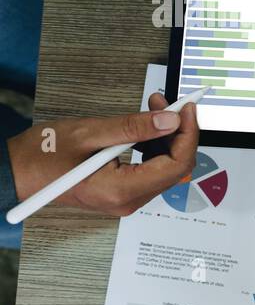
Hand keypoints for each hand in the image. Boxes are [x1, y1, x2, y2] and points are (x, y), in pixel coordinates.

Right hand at [6, 94, 199, 216]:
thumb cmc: (40, 156)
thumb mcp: (89, 133)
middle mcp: (128, 200)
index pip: (176, 164)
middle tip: (168, 104)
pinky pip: (149, 169)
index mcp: (121, 190)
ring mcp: (125, 198)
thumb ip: (133, 128)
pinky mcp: (121, 191)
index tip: (186, 109)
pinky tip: (143, 127)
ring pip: (164, 168)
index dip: (188, 134)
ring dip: (166, 137)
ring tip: (154, 108)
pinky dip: (153, 146)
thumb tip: (171, 121)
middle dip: (178, 132)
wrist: (15, 173)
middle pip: (174, 167)